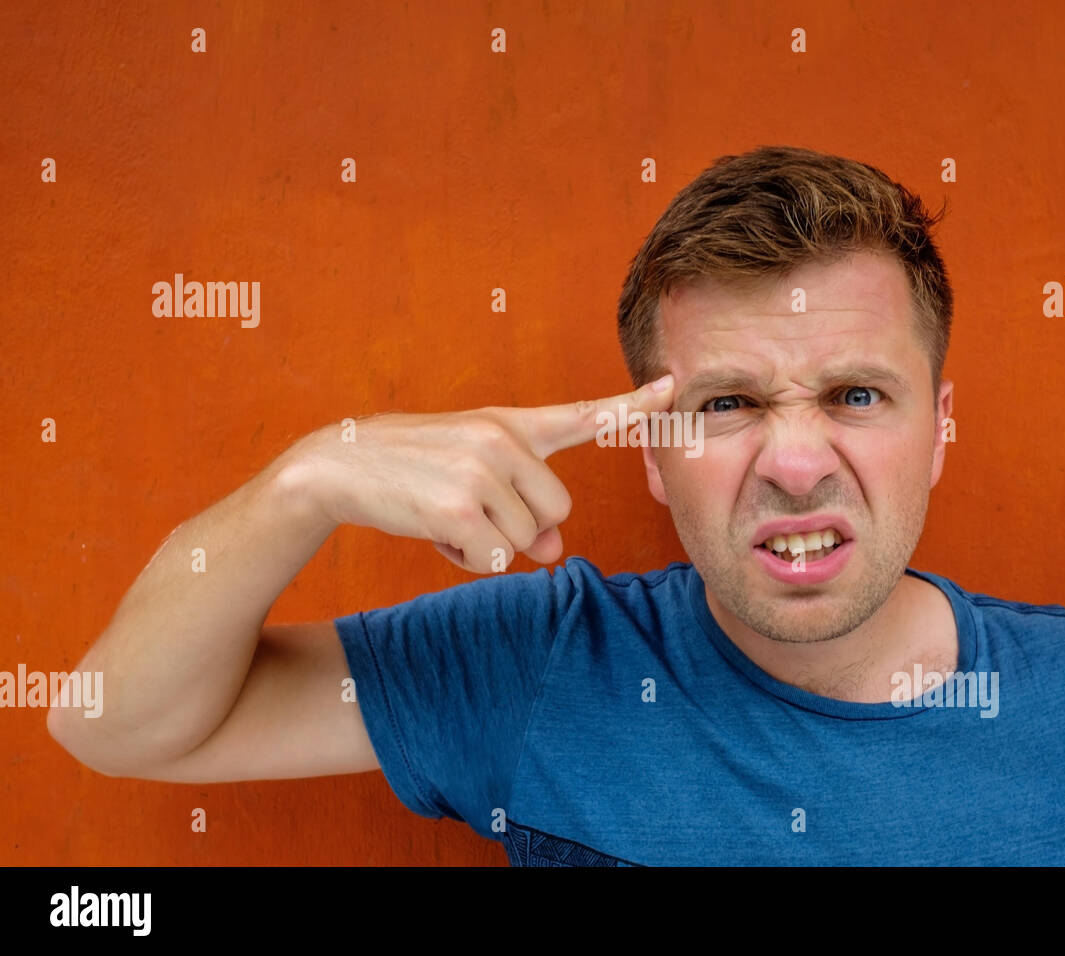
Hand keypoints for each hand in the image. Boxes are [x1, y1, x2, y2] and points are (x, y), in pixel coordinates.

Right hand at [283, 374, 674, 572]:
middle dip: (521, 526)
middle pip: (558, 512)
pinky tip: (435, 531)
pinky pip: (495, 559)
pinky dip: (468, 559)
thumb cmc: (413, 471)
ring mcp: (482, 470)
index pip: (582, 414)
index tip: (673, 387)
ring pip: (527, 541)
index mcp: (509, 423)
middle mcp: (502, 438)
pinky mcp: (461, 506)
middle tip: (470, 509)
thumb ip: (526, 508)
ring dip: (488, 544)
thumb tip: (554, 554)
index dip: (632, 405)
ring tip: (444, 514)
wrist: (339, 466)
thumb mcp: (475, 480)